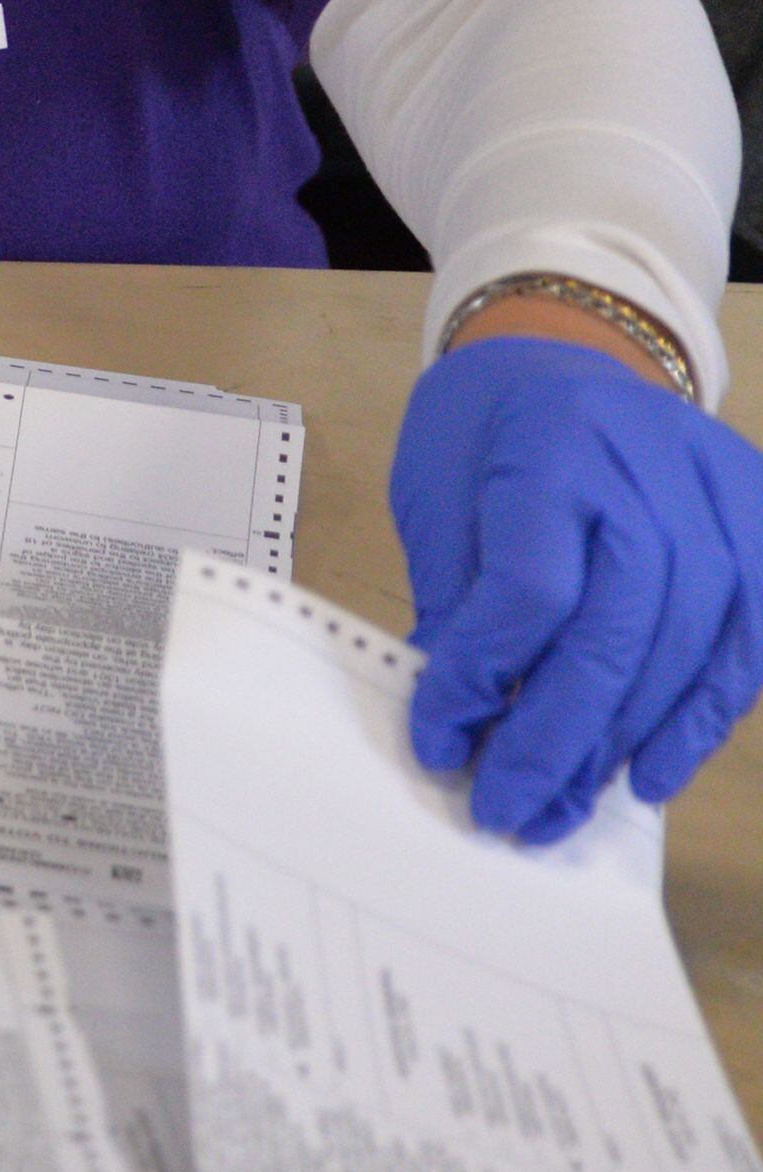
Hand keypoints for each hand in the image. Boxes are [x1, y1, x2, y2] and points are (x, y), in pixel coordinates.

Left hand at [393, 335, 762, 842]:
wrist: (571, 362)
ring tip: (565, 803)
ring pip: (689, 649)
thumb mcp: (440, 492)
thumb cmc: (489, 433)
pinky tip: (650, 771)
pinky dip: (700, 718)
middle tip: (505, 809)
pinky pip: (748, 645)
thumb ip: (458, 598)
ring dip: (624, 742)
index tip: (439, 741)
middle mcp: (651, 473)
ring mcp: (721, 502)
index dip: (484, 677)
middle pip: (616, 631)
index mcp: (552, 447)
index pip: (529, 587)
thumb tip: (462, 720)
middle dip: (556, 737)